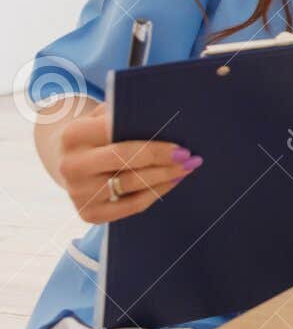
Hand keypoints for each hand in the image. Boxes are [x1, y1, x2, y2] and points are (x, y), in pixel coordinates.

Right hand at [55, 103, 201, 222]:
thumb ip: (124, 115)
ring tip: (186, 169)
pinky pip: (132, 205)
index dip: (151, 141)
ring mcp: (78, 192)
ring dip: (164, 176)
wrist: (69, 164)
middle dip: (162, 159)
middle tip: (188, 157)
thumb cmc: (97, 136)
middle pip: (125, 160)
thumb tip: (163, 116)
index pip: (116, 134)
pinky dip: (155, 193)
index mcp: (74, 135)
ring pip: (131, 184)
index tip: (179, 144)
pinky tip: (171, 183)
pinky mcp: (89, 213)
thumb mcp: (102, 118)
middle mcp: (71, 165)